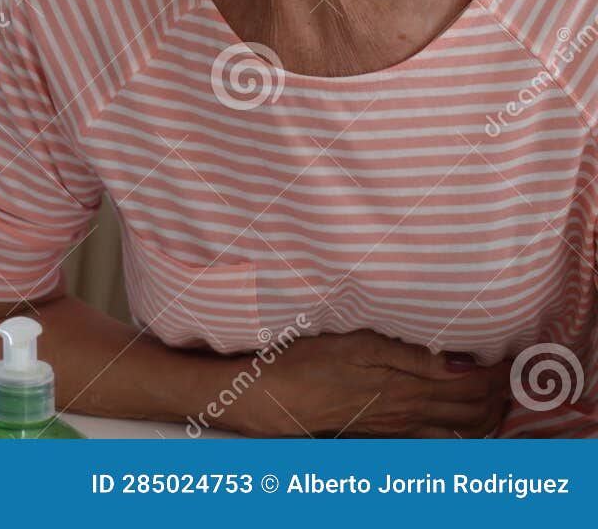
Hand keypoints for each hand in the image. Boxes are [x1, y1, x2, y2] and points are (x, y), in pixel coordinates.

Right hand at [225, 329, 511, 437]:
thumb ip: (411, 354)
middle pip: (473, 411)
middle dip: (501, 394)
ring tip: (499, 395)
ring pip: (460, 430)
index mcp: (406, 387)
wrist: (269, 398)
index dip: (499, 373)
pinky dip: (461, 431)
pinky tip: (461, 421)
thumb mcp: (356, 344)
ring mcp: (397, 427)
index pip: (471, 385)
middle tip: (516, 374)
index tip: (515, 356)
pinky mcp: (384, 432)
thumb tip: (461, 362)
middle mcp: (408, 412)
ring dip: (487, 415)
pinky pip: (437, 440)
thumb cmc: (307, 362)